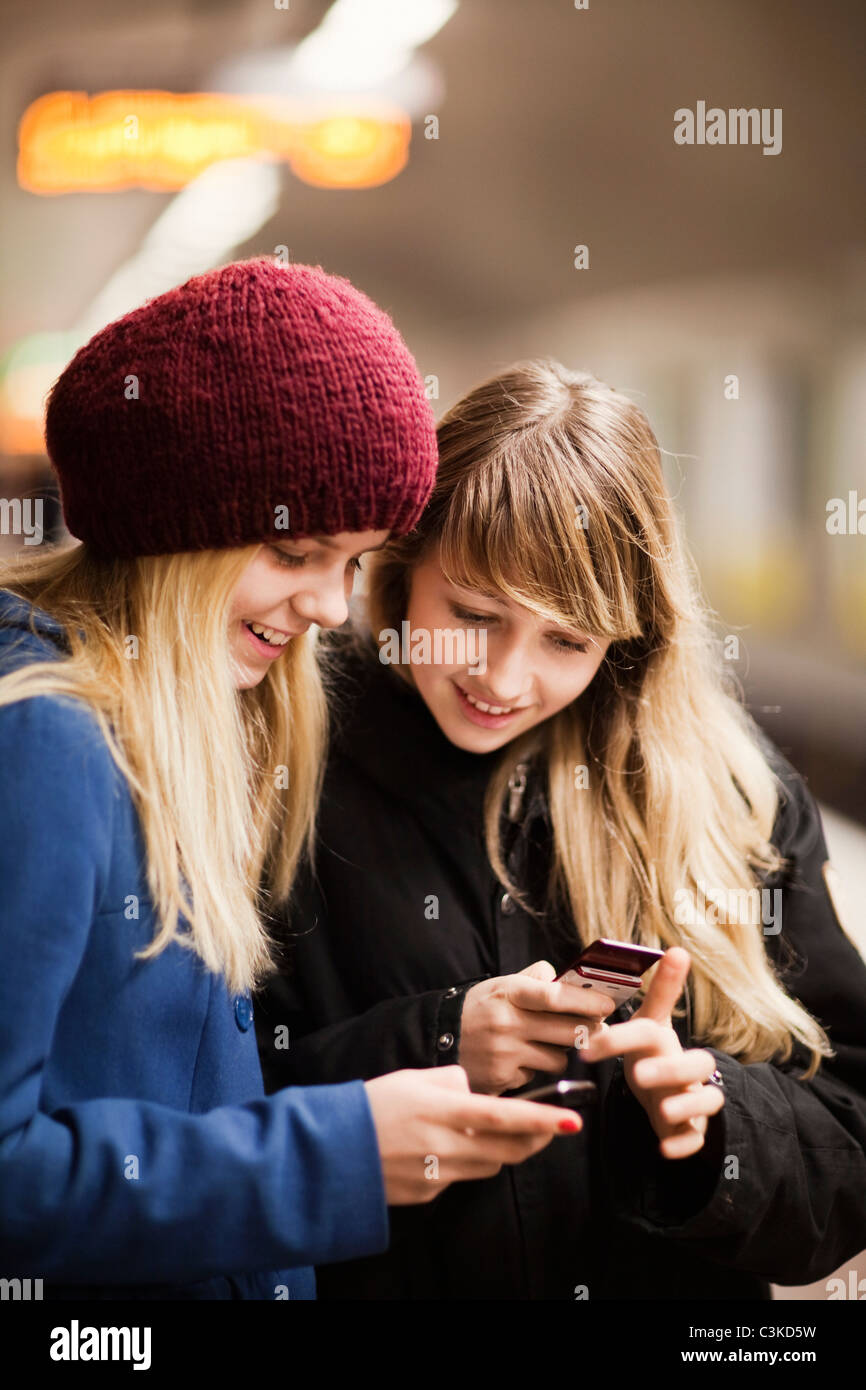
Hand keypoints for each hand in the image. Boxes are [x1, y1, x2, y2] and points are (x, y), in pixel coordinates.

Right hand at [363, 1065, 582, 1203]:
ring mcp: (438, 1175)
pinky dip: (465, 1163)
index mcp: (443, 1111)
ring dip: (500, 1152)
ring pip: (490, 1166)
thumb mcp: (412, 1078)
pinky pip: (461, 1178)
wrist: (331, 1151)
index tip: (573, 1121)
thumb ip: (451, 1081)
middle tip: (550, 1128)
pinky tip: (445, 1150)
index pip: (504, 1117)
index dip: (542, 1121)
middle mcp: (445, 1146)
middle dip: (535, 1140)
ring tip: (490, 1134)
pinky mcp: (429, 1195)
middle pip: (508, 1150)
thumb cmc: (372, 1105)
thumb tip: (474, 1092)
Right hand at [460, 960, 615, 1093]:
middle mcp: (506, 1023)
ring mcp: (504, 1053)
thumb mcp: (501, 985)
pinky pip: (538, 1076)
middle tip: (598, 1027)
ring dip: (561, 1053)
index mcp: (508, 993)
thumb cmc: (479, 1009)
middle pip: (568, 1031)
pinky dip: (536, 1069)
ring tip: (548, 1044)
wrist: (438, 1038)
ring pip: (559, 1059)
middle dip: (590, 1031)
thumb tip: (567, 978)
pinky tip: (522, 1060)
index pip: (555, 996)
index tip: (609, 1005)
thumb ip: (535, 979)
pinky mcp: (502, 1078)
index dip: (587, 1001)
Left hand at [579, 947, 724, 1158]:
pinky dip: (683, 1143)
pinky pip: (697, 1139)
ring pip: (708, 1100)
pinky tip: (664, 1149)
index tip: (586, 1046)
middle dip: (670, 1069)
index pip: (650, 1032)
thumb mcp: (649, 1025)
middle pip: (697, 1064)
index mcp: (663, 1042)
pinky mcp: (694, 1130)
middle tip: (639, 1075)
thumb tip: (676, 948)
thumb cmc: (654, 1057)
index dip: (622, 1037)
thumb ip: (658, 993)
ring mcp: (693, 1100)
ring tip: (664, 1111)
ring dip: (687, 1105)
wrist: (671, 1098)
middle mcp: (685, 1068)